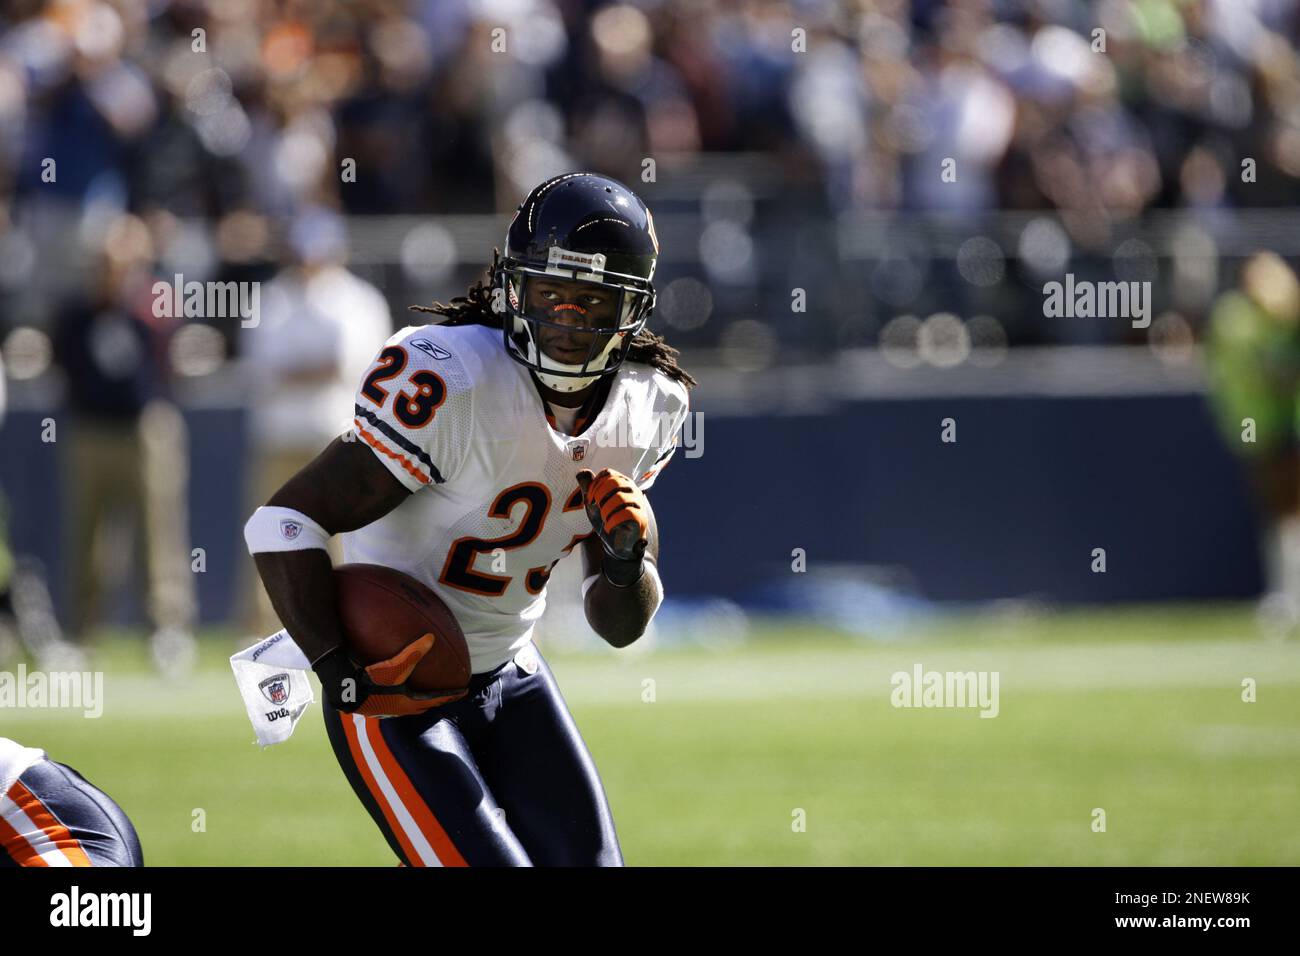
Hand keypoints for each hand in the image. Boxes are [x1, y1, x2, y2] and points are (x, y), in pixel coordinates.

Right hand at [312, 634, 465, 716]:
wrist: (344, 690)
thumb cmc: (371, 681)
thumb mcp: (394, 666)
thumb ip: (413, 653)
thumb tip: (431, 637)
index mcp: (408, 702)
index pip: (436, 699)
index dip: (451, 695)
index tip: (464, 692)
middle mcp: (398, 709)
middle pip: (421, 707)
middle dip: (433, 701)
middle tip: (443, 695)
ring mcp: (384, 710)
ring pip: (406, 707)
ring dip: (414, 701)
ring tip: (418, 693)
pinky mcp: (372, 706)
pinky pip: (391, 702)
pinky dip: (397, 696)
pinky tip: (390, 688)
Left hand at [575, 468, 648, 586]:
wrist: (618, 544)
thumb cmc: (607, 519)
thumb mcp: (594, 502)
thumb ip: (588, 486)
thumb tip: (582, 472)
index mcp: (623, 483)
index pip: (608, 473)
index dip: (595, 484)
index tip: (590, 499)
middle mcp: (633, 490)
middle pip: (614, 482)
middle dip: (600, 495)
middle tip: (596, 507)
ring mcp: (638, 504)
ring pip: (620, 498)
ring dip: (606, 510)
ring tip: (604, 519)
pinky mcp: (640, 518)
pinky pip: (626, 513)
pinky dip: (612, 521)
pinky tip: (608, 527)